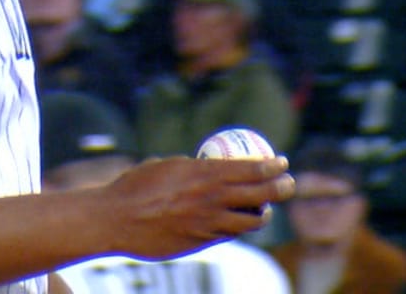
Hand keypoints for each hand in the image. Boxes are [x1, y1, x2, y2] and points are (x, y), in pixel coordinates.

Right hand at [98, 155, 292, 260]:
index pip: (250, 169)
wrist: (117, 219)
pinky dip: (237, 228)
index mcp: (204, 174)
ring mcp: (208, 223)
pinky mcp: (201, 242)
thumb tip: (201, 164)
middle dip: (280, 189)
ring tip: (266, 210)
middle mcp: (211, 199)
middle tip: (287, 184)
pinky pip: (227, 235)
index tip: (282, 162)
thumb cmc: (134, 187)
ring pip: (250, 222)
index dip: (272, 166)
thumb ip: (188, 167)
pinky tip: (237, 224)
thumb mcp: (164, 165)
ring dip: (262, 214)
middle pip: (259, 195)